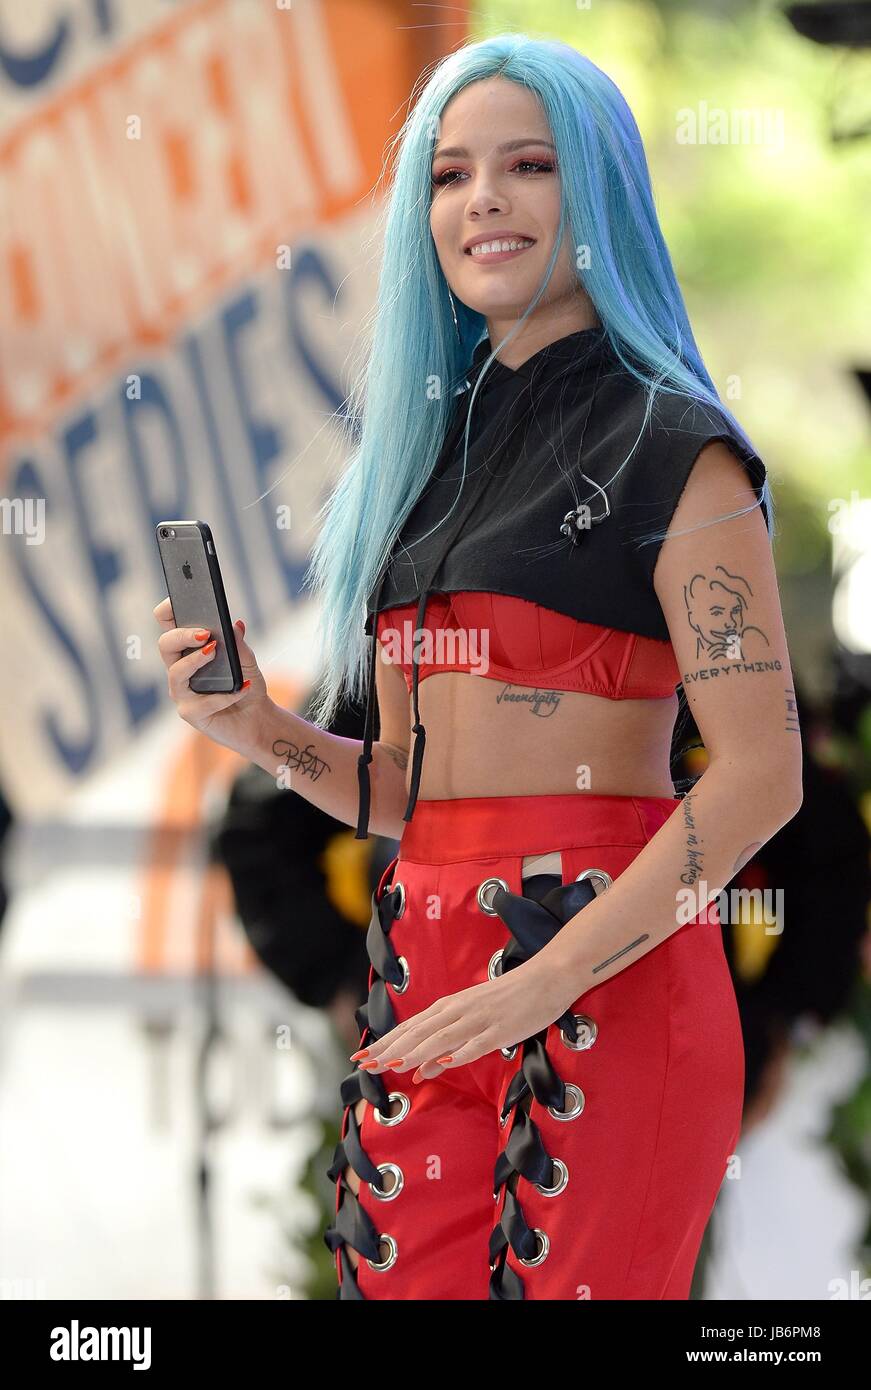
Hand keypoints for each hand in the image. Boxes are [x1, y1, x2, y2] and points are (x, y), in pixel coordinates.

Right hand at [153, 597, 271, 754]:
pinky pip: (202, 702)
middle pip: (165, 645)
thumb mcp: (248, 661)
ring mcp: (182, 692)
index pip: (168, 626)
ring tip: (214, 652)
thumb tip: (235, 624)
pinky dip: (225, 694)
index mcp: (189, 651)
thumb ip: (239, 644)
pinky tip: (242, 687)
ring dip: (195, 661)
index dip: (166, 611)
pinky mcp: (191, 713)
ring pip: (176, 673)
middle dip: (182, 635)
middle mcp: (180, 670)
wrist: (257, 720)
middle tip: (205, 634)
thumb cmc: (247, 686)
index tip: (176, 600)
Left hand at [350, 959, 573, 1082]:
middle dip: (389, 1049)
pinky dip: (458, 1054)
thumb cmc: (510, 998)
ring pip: (441, 1038)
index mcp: (450, 1005)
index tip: (361, 1057)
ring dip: (414, 1052)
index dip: (384, 1042)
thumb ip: (448, 1043)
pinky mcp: (501, 1030)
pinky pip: (476, 1044)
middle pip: (418, 1032)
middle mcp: (459, 1010)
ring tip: (392, 1066)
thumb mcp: (473, 1017)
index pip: (410, 1027)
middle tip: (364, 1064)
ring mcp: (479, 1020)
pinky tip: (442, 1065)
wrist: (546, 977)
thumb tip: (422, 1068)